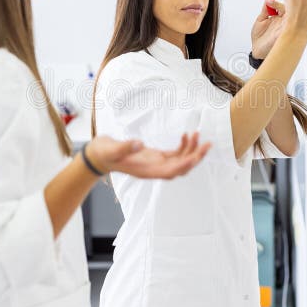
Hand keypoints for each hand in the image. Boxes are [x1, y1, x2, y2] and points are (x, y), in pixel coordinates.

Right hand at [87, 133, 210, 179]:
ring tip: (197, 134)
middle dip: (195, 157)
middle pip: (181, 168)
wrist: (98, 155)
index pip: (170, 172)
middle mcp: (154, 170)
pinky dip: (183, 146)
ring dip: (191, 150)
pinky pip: (174, 155)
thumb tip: (138, 144)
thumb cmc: (104, 153)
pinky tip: (186, 135)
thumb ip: (125, 147)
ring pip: (180, 161)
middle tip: (207, 144)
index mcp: (147, 171)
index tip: (195, 156)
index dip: (184, 165)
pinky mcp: (155, 157)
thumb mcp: (111, 149)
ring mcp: (156, 164)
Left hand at [251, 0, 286, 58]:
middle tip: (275, 4)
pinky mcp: (283, 35)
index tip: (269, 0)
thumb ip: (265, 10)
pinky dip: (288, 23)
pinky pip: (289, 28)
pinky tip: (283, 20)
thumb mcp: (260, 20)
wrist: (257, 50)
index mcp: (277, 18)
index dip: (276, 2)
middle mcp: (282, 23)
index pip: (283, 6)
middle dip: (285, 6)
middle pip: (290, 11)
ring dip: (288, 13)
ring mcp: (284, 29)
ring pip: (292, 18)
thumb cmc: (259, 37)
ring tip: (278, 9)